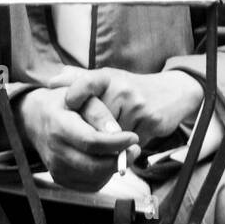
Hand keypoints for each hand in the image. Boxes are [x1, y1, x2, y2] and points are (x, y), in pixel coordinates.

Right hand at [14, 87, 139, 191]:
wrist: (36, 119)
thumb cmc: (63, 104)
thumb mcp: (80, 97)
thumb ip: (99, 112)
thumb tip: (117, 132)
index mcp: (58, 126)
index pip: (91, 141)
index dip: (116, 142)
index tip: (133, 137)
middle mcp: (55, 151)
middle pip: (93, 166)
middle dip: (119, 160)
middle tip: (135, 149)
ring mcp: (56, 168)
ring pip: (94, 178)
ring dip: (113, 167)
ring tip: (122, 151)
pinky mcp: (61, 179)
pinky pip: (90, 184)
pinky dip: (104, 175)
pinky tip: (107, 160)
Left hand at [51, 68, 205, 146]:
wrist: (172, 92)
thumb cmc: (132, 89)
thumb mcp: (108, 79)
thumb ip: (79, 80)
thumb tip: (52, 82)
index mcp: (108, 77)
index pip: (85, 82)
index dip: (74, 93)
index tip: (68, 104)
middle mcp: (121, 88)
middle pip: (96, 121)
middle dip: (95, 130)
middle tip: (94, 133)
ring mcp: (137, 104)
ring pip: (113, 136)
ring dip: (113, 142)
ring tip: (119, 133)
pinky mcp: (152, 120)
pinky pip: (131, 143)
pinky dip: (129, 146)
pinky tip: (134, 137)